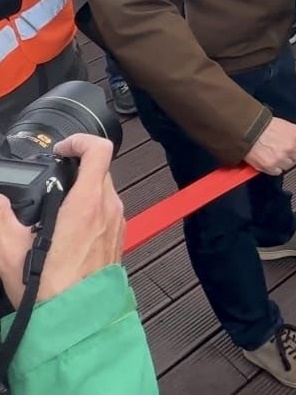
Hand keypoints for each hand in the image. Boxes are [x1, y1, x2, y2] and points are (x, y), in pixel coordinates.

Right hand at [0, 134, 123, 308]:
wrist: (77, 321)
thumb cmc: (50, 290)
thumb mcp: (11, 251)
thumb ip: (1, 218)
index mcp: (87, 204)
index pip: (99, 150)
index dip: (80, 141)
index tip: (62, 149)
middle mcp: (108, 208)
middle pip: (100, 168)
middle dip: (77, 168)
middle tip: (54, 179)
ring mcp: (117, 222)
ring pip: (105, 189)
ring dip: (84, 189)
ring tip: (57, 209)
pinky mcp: (119, 237)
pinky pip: (108, 210)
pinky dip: (92, 209)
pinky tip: (69, 230)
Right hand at [244, 116, 295, 175]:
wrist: (246, 130)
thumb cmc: (260, 124)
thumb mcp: (282, 124)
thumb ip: (292, 133)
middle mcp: (291, 147)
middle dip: (290, 153)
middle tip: (279, 147)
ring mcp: (282, 158)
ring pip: (288, 164)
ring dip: (281, 160)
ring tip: (271, 152)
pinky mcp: (271, 167)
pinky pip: (277, 171)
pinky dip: (273, 167)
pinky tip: (267, 158)